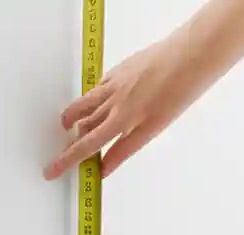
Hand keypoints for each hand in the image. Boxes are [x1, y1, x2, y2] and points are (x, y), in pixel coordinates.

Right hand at [43, 33, 202, 180]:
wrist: (192, 55)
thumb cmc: (181, 89)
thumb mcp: (155, 128)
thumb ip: (126, 148)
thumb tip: (106, 166)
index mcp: (122, 119)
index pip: (86, 146)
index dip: (66, 161)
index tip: (52, 171)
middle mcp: (113, 101)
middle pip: (81, 126)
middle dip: (70, 144)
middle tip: (65, 156)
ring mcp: (113, 83)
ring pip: (83, 105)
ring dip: (73, 119)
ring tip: (69, 126)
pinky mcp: (117, 70)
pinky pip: (96, 88)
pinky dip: (92, 100)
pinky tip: (97, 103)